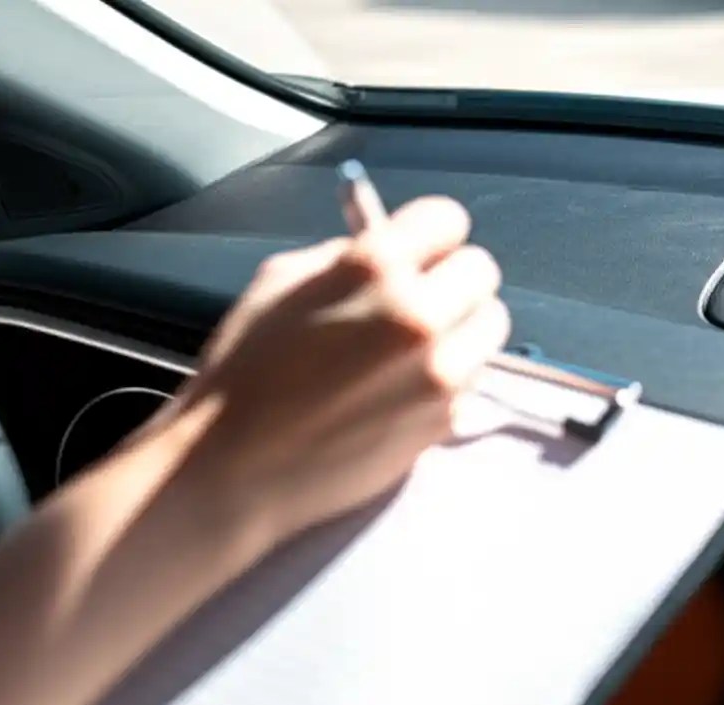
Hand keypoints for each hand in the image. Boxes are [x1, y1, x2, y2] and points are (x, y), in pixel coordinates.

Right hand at [157, 195, 507, 543]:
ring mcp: (441, 371)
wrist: (234, 467)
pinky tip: (404, 391)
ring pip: (489, 326)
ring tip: (416, 349)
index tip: (419, 252)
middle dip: (452, 280)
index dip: (429, 235)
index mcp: (374, 267)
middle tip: (420, 300)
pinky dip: (450, 379)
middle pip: (481, 271)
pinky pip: (472, 379)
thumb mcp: (282, 281)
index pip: (447, 219)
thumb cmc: (246, 369)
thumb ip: (347, 256)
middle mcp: (419, 314)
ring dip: (461, 329)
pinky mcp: (447, 419)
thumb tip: (394, 245)